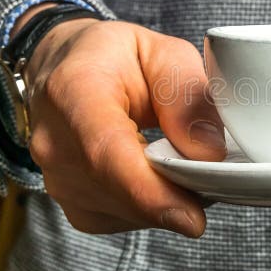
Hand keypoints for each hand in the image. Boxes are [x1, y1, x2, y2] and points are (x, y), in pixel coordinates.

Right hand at [21, 9, 224, 235]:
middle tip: (217, 175)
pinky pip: (125, 219)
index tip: (192, 217)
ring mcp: (58, 180)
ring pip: (127, 211)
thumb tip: (209, 153)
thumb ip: (187, 95)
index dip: (149, 192)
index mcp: (72, 90)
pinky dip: (154, 204)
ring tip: (184, 159)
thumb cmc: (115, 57)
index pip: (105, 152)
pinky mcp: (74, 205)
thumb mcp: (162, 52)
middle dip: (178, 194)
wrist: (64, 68)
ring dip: (168, 197)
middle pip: (119, 191)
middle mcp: (54, 142)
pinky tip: (163, 174)